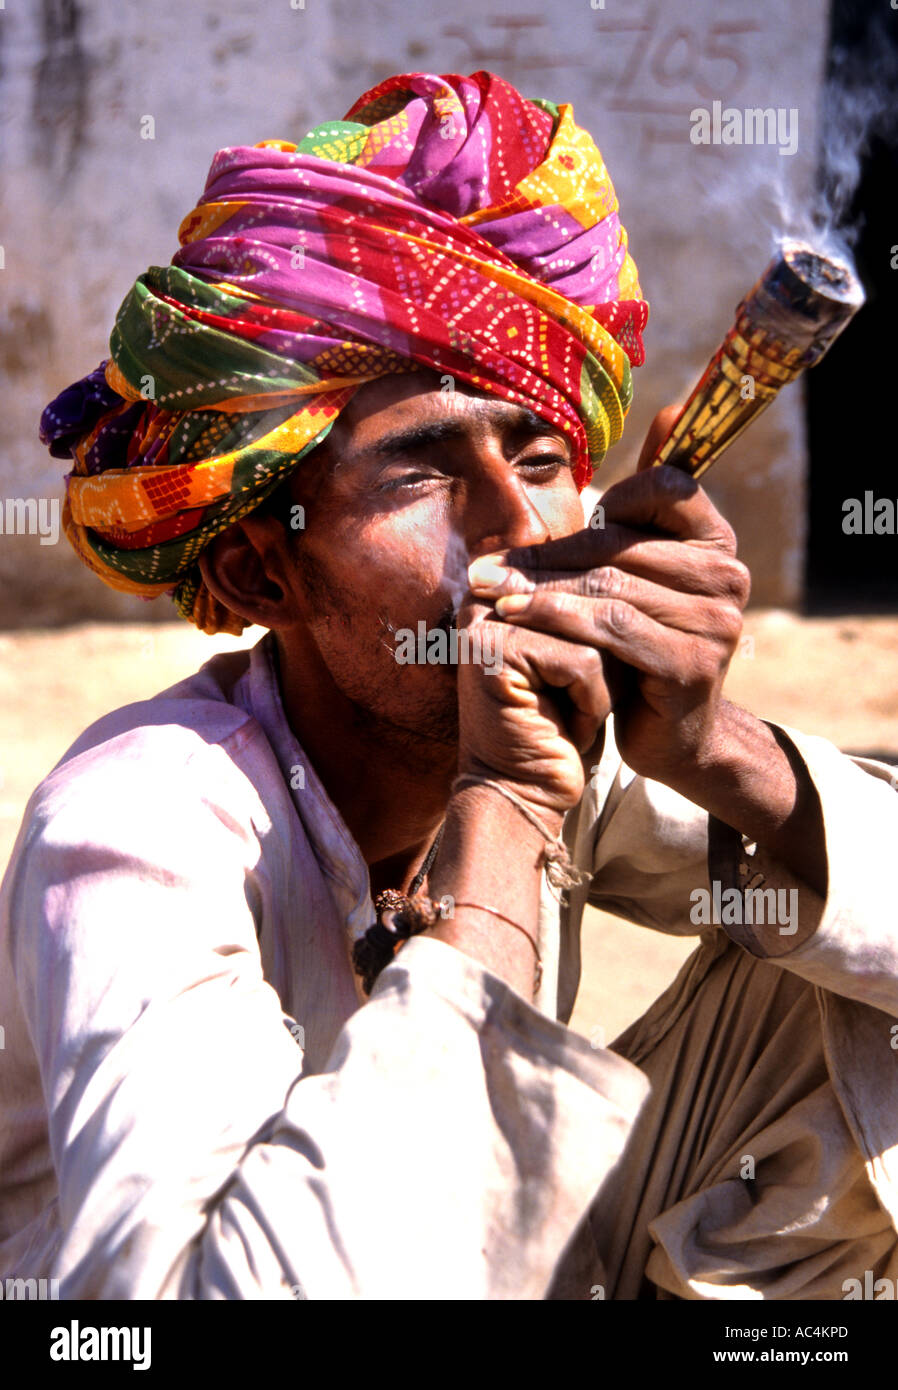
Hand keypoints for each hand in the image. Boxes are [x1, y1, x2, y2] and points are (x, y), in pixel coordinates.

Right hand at [453, 596, 608, 817]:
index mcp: (504, 590)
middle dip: (610, 661)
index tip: (597, 681)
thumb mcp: (584, 659)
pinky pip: (584, 662)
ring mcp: (483, 622)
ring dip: (604, 686)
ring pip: (593, 631)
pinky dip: (593, 704)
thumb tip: (646, 564)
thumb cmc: (562, 728)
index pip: (590, 580)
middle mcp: (485, 598)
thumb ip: (594, 611)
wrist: (528, 793)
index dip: (614, 633)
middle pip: (593, 601)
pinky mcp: (492, 652)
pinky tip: (570, 729)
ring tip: (578, 715)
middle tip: (593, 702)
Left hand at [466, 409, 750, 788]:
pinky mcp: (692, 663)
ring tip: (484, 593)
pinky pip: (610, 628)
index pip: (667, 487)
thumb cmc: (641, 647)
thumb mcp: (641, 574)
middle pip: (619, 545)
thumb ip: (646, 505)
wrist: (671, 739)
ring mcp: (716, 621)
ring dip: (536, 589)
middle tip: (480, 567)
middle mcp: (728, 576)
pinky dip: (553, 620)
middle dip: (543, 557)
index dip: (613, 500)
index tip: (566, 527)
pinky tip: (511, 621)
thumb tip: (674, 409)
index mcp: (718, 542)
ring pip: (607, 586)